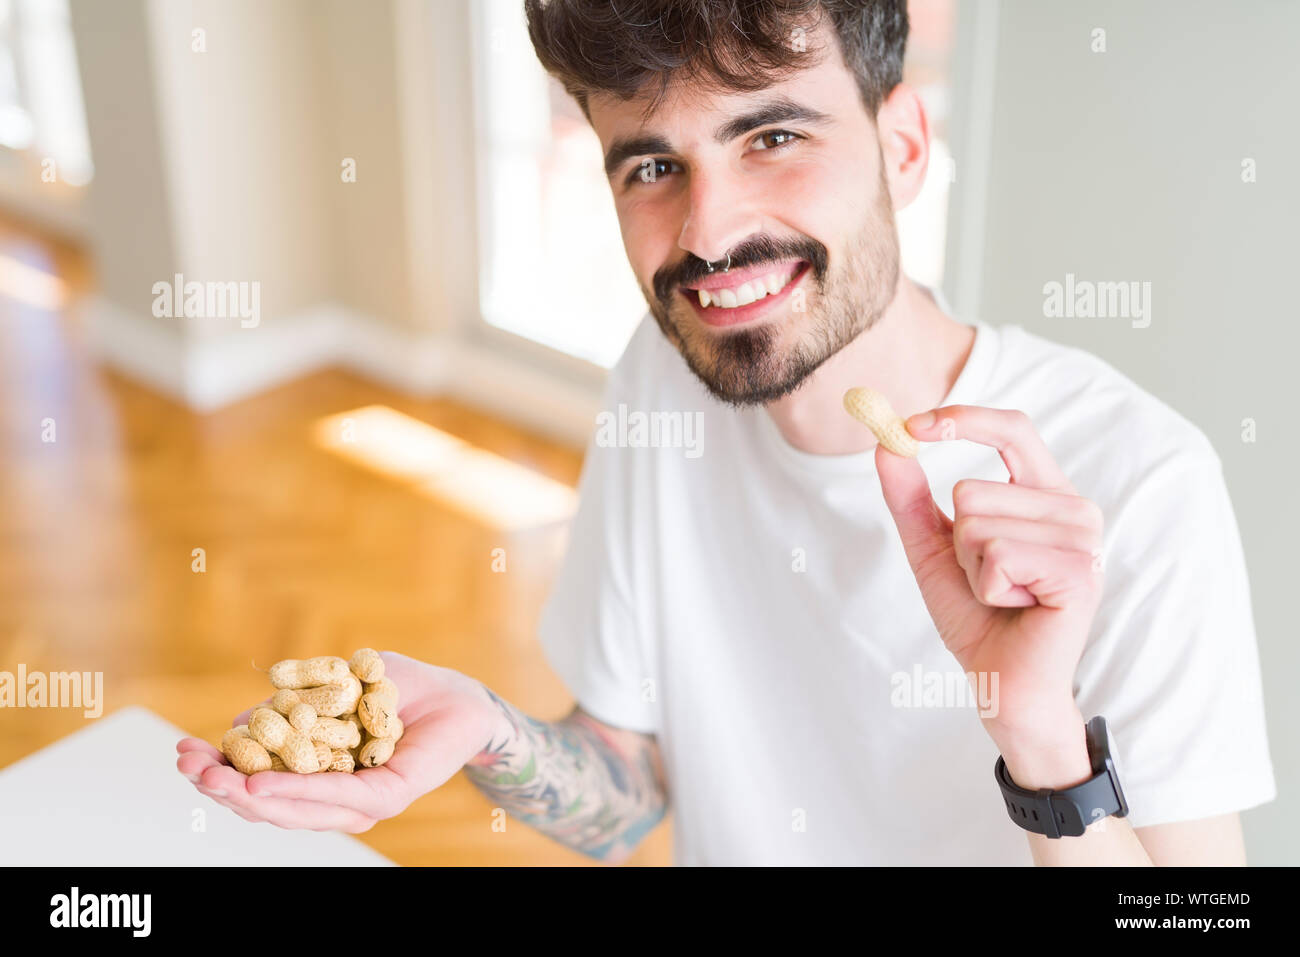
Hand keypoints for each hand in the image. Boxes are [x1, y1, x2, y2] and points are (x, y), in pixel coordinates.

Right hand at [176, 652, 504, 831]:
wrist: (460, 695)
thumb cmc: (399, 687)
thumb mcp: (336, 684)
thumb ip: (292, 703)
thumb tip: (242, 721)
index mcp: (319, 775)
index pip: (260, 783)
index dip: (219, 771)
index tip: (179, 752)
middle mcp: (336, 797)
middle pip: (270, 805)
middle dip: (222, 787)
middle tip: (185, 767)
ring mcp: (362, 802)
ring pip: (297, 809)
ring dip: (248, 796)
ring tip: (211, 779)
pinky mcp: (388, 795)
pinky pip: (337, 798)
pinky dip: (296, 793)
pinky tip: (260, 785)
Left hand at [875, 406, 1103, 784]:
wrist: (1002, 682)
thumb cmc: (978, 616)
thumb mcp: (933, 547)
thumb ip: (909, 496)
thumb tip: (884, 443)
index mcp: (1047, 494)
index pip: (1013, 428)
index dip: (963, 419)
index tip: (912, 426)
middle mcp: (1075, 509)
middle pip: (973, 488)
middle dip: (956, 541)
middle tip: (985, 579)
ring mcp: (1084, 539)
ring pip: (978, 522)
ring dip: (971, 567)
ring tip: (1002, 593)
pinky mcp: (1080, 572)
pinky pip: (998, 555)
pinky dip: (987, 586)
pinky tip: (1017, 606)